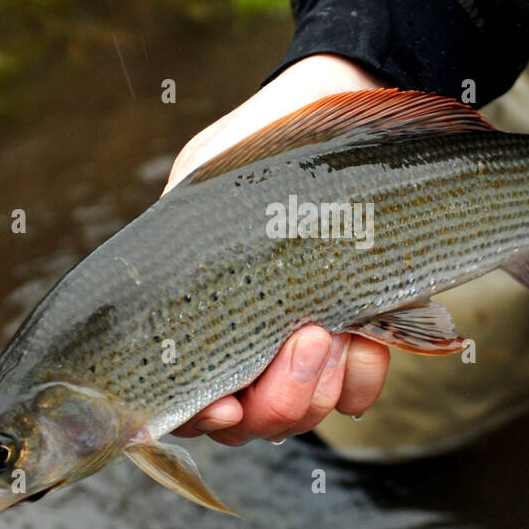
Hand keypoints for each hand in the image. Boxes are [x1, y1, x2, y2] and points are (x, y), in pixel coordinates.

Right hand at [165, 54, 392, 444]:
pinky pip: (361, 394)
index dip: (199, 417)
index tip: (223, 405)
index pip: (183, 397)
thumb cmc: (264, 144)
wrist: (347, 104)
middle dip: (278, 399)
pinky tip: (368, 333)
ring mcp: (303, 348)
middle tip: (306, 337)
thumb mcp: (201, 180)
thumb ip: (177, 241)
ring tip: (335, 327)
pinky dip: (365, 374)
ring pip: (304, 414)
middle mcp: (247, 344)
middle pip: (250, 424)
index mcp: (197, 314)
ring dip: (320, 386)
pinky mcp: (360, 339)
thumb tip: (160, 306)